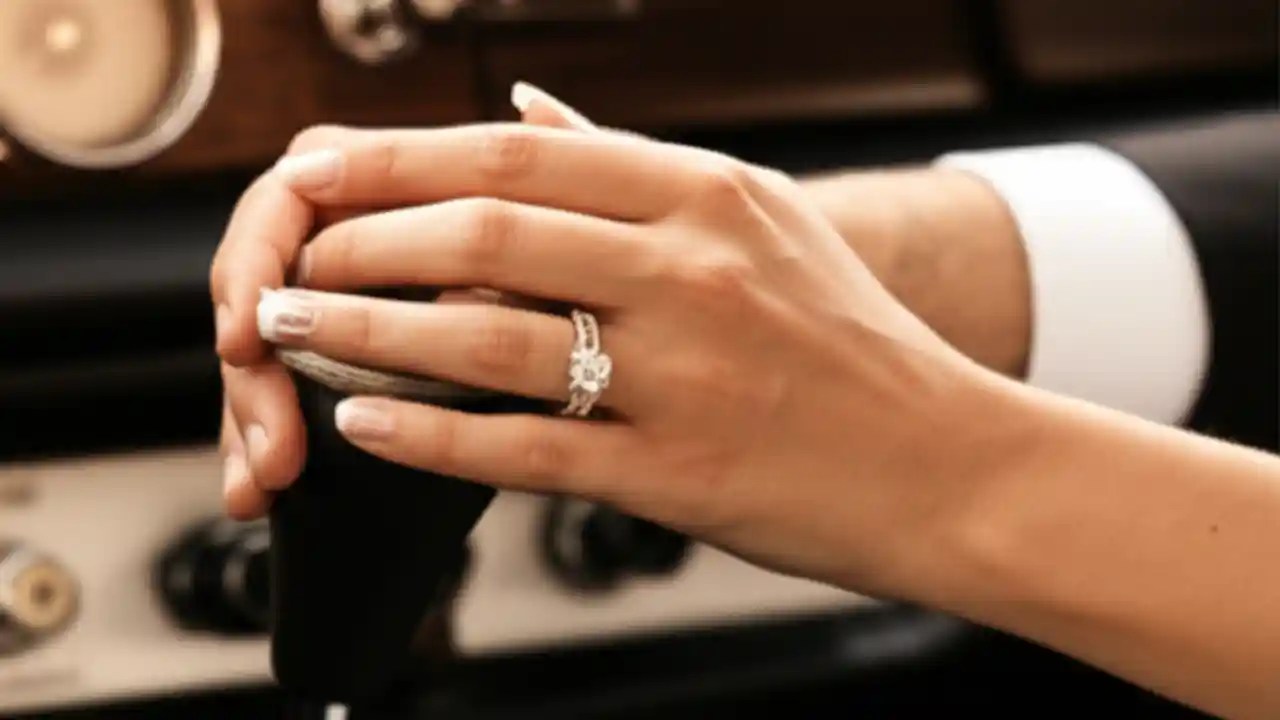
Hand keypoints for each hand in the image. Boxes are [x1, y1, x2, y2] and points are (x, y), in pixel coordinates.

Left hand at [237, 111, 1013, 596]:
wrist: (951, 461)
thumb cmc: (848, 342)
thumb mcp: (759, 219)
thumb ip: (634, 163)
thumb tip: (528, 102)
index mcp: (707, 194)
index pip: (516, 151)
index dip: (396, 158)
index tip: (315, 171)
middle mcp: (692, 270)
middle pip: (483, 229)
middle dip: (357, 239)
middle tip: (283, 257)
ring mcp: (685, 374)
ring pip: (485, 334)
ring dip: (364, 329)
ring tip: (286, 330)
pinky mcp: (679, 474)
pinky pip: (526, 448)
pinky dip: (431, 435)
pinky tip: (367, 424)